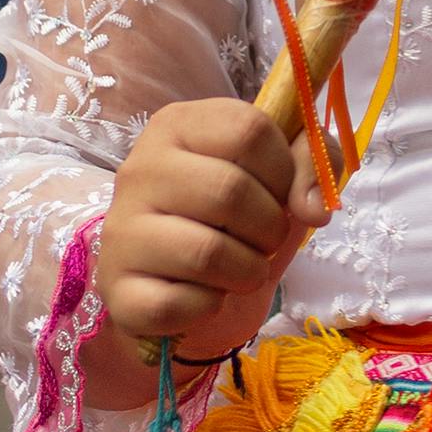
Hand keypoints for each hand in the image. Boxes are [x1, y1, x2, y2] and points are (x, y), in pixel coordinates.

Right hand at [93, 99, 327, 371]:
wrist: (184, 280)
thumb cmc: (238, 215)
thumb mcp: (282, 174)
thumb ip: (314, 163)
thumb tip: (315, 208)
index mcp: (178, 125)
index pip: (250, 130)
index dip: (285, 169)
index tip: (282, 191)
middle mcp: (139, 169)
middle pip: (230, 191)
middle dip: (270, 226)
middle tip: (266, 238)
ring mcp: (120, 230)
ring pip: (206, 253)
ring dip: (247, 270)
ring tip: (243, 267)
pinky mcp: (116, 289)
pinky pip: (178, 304)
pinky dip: (209, 306)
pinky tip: (206, 294)